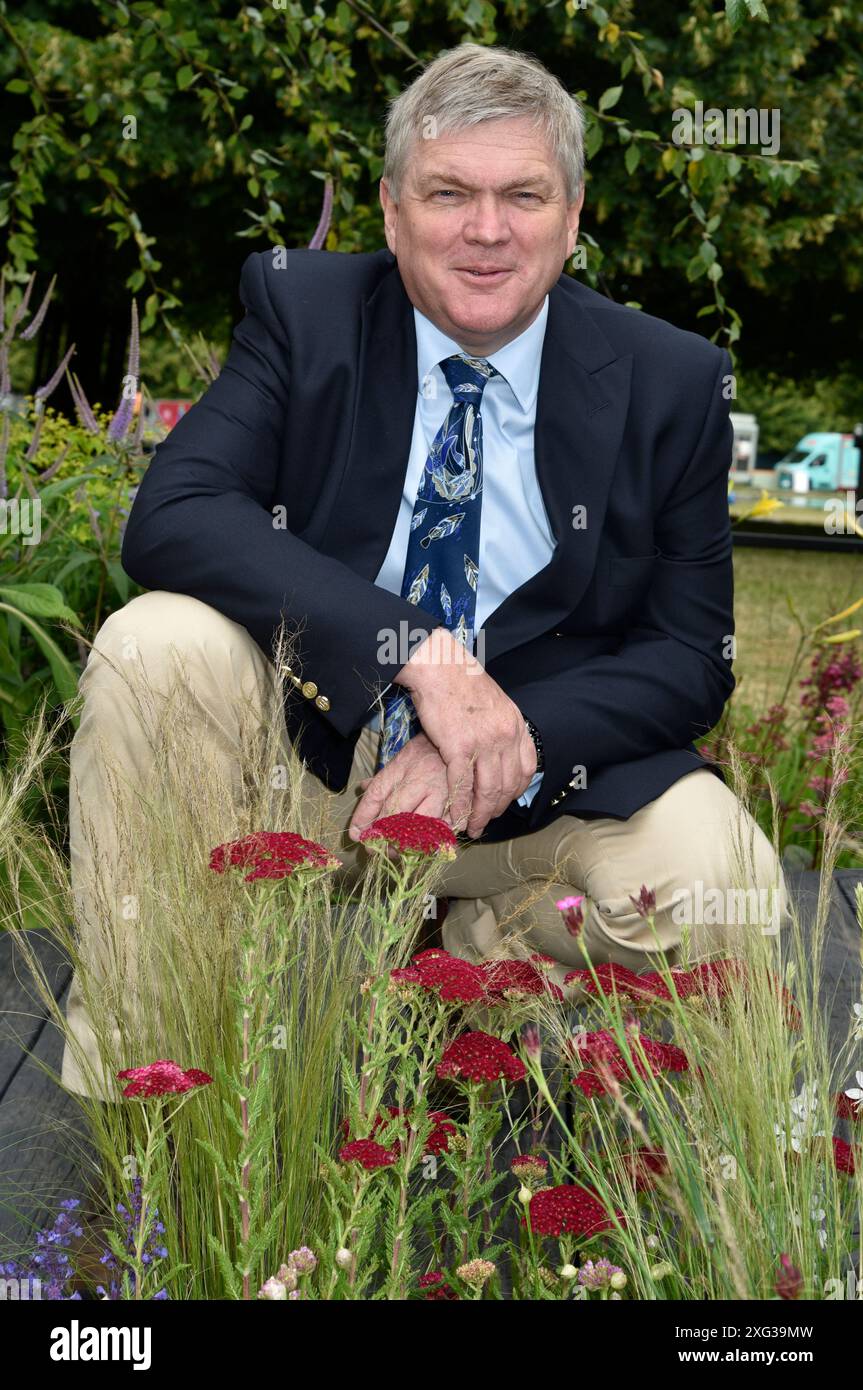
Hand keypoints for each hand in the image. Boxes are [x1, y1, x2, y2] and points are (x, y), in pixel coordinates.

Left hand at [348, 731, 464, 840]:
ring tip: (398, 852)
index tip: (357, 834)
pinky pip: (444, 826)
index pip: (376, 794)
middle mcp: (419, 778)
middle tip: (376, 849)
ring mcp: (441, 791)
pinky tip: (423, 846)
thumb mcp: (401, 759)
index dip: (364, 816)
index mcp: (401, 767)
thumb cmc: (426, 752)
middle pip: (395, 811)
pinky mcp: (459, 801)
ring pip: (420, 823)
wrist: (460, 738)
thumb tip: (362, 789)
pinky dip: (433, 839)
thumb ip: (383, 778)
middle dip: (383, 834)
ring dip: (407, 842)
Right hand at [393, 627, 536, 838]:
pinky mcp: (459, 747)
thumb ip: (501, 726)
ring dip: (481, 814)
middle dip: (498, 809)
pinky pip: (463, 785)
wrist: (439, 666)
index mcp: (516, 724)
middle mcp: (506, 735)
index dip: (517, 790)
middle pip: (509, 784)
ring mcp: (484, 742)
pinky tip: (456, 817)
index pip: (527, 767)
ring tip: (473, 828)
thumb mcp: (494, 702)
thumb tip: (500, 747)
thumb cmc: (460, 681)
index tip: (506, 802)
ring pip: (488, 790)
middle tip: (487, 822)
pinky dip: (459, 805)